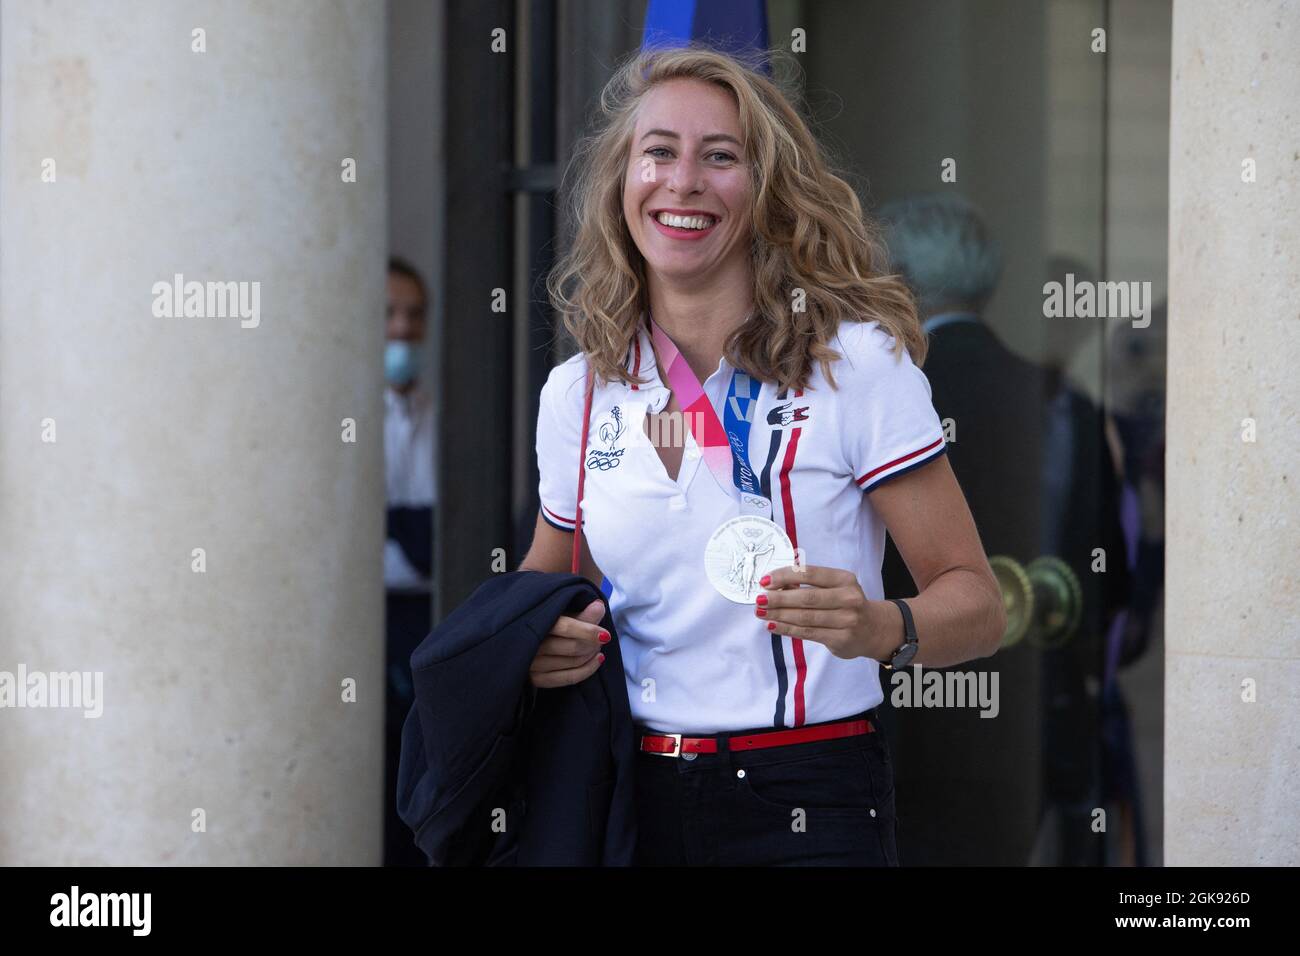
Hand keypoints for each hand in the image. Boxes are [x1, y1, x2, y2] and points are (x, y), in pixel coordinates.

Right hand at [528, 598, 609, 687]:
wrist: (530, 639)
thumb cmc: (550, 623)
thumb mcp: (563, 613)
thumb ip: (582, 613)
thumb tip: (599, 606)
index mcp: (534, 621)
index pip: (564, 627)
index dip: (588, 631)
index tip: (606, 635)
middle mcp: (531, 644)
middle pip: (572, 647)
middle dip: (592, 643)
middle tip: (601, 637)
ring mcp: (532, 663)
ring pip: (572, 662)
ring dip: (591, 654)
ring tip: (597, 645)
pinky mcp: (537, 679)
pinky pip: (568, 678)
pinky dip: (587, 669)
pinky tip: (598, 659)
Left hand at [755, 565, 895, 661]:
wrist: (874, 629)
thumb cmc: (847, 604)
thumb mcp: (835, 587)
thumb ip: (809, 585)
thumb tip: (774, 584)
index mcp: (844, 579)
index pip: (810, 574)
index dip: (785, 576)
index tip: (765, 580)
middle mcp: (848, 598)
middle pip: (806, 598)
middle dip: (778, 598)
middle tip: (759, 599)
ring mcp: (846, 620)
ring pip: (805, 618)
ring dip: (779, 614)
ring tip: (761, 612)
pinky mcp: (841, 639)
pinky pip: (807, 633)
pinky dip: (787, 629)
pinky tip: (772, 624)